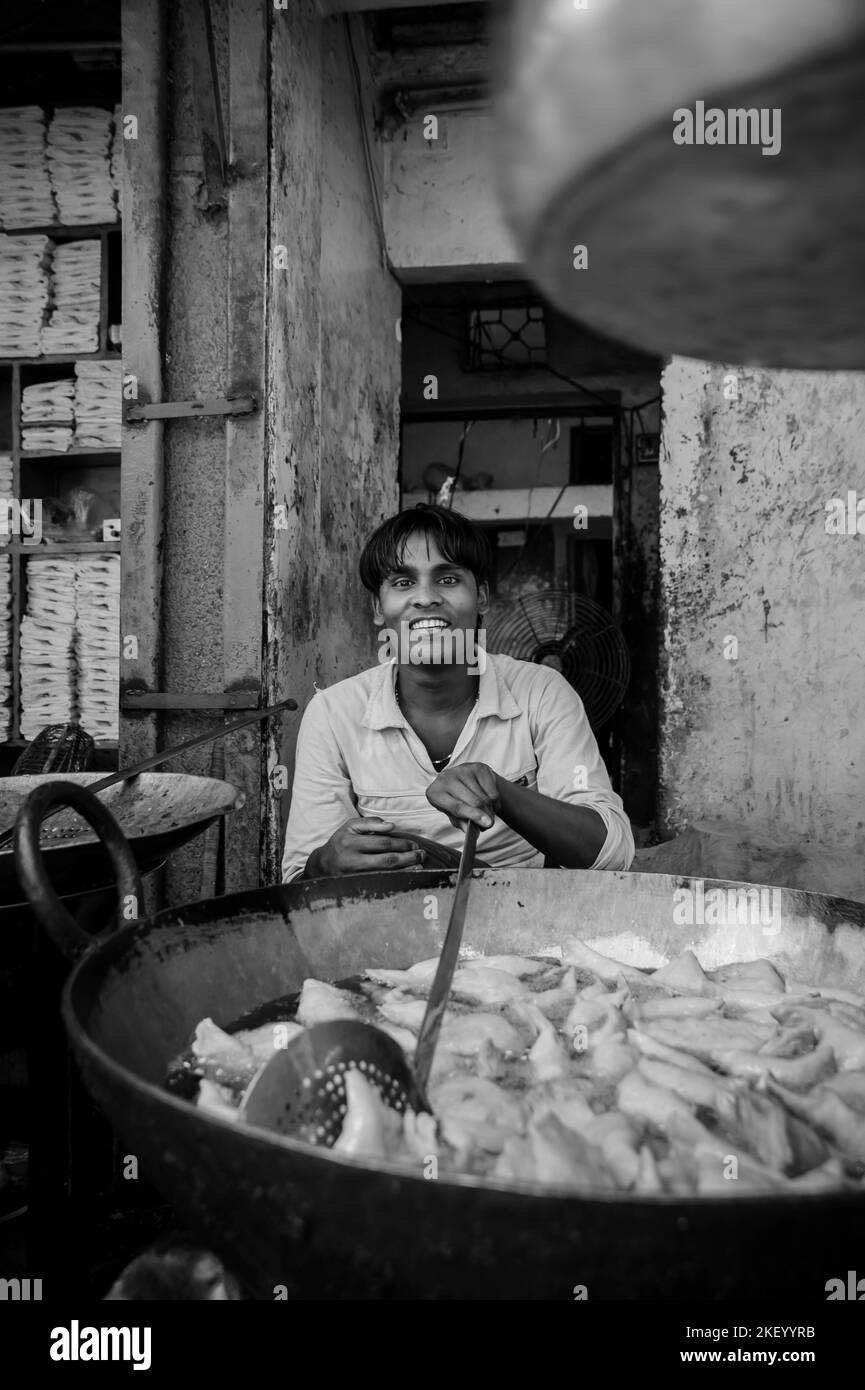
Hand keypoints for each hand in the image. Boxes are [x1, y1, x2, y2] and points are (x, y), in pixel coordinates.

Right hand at [309, 817, 424, 876]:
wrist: (322, 866)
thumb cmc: (340, 842)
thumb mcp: (350, 827)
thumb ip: (370, 823)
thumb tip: (391, 826)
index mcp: (351, 842)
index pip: (382, 843)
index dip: (401, 844)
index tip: (414, 844)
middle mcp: (352, 861)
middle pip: (387, 861)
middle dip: (408, 858)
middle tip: (421, 855)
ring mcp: (355, 877)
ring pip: (386, 875)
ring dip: (406, 871)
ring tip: (419, 866)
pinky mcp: (358, 887)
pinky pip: (381, 884)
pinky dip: (396, 881)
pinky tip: (407, 878)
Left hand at [425, 762, 499, 831]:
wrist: (460, 779)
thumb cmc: (454, 800)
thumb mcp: (452, 814)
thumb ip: (461, 823)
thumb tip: (473, 831)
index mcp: (436, 792)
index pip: (457, 806)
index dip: (473, 815)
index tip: (487, 823)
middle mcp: (447, 777)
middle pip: (474, 801)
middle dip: (485, 815)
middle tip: (490, 824)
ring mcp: (463, 770)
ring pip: (485, 796)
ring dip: (490, 809)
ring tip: (487, 814)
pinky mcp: (478, 767)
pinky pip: (492, 789)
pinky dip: (495, 801)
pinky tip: (491, 804)